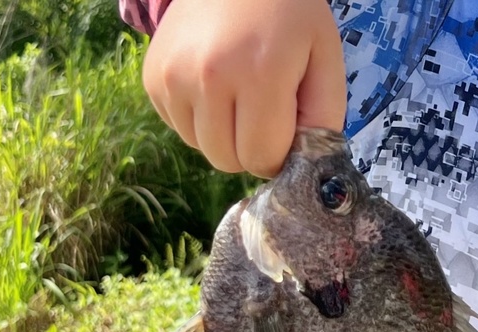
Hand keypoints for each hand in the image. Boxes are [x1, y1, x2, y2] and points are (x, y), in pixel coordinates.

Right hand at [142, 0, 345, 177]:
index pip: (262, 158)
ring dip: (224, 135)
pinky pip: (181, 129)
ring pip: (203, 149)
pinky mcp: (152, 79)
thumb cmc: (288, 16)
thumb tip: (304, 170)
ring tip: (238, 92)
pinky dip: (200, 120)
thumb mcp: (325, 57)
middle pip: (229, 161)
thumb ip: (323, 118)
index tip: (286, 127)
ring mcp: (173, 77)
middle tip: (263, 109)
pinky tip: (214, 84)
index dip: (279, 153)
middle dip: (251, 148)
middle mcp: (209, 77)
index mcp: (260, 73)